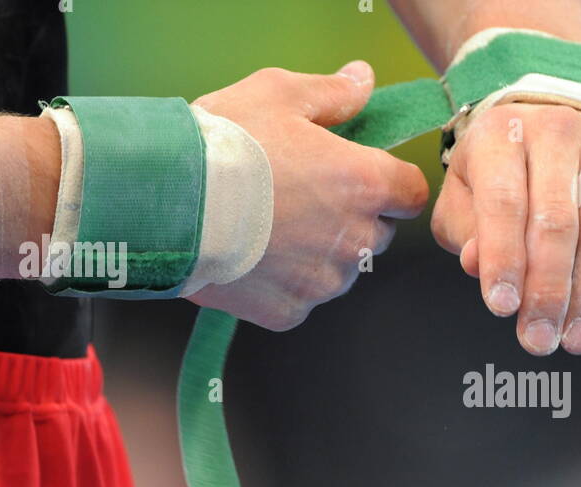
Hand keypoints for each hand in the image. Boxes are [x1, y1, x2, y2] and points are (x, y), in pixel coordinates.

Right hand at [189, 62, 429, 330]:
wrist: (169, 202)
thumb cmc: (224, 143)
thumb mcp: (278, 94)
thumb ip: (332, 93)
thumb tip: (364, 81)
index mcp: (366, 184)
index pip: (411, 193)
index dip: (389, 184)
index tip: (359, 177)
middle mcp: (357, 239)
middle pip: (377, 233)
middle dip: (351, 217)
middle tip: (301, 197)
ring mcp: (324, 280)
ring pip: (340, 269)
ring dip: (319, 252)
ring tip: (270, 226)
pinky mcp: (291, 309)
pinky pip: (301, 297)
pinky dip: (284, 283)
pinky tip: (253, 256)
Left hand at [431, 103, 580, 354]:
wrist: (556, 127)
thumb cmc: (503, 176)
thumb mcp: (466, 198)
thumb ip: (467, 233)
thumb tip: (480, 266)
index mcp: (503, 134)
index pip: (504, 202)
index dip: (504, 260)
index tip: (503, 310)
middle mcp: (560, 129)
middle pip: (559, 221)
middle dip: (549, 291)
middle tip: (540, 340)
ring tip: (578, 337)